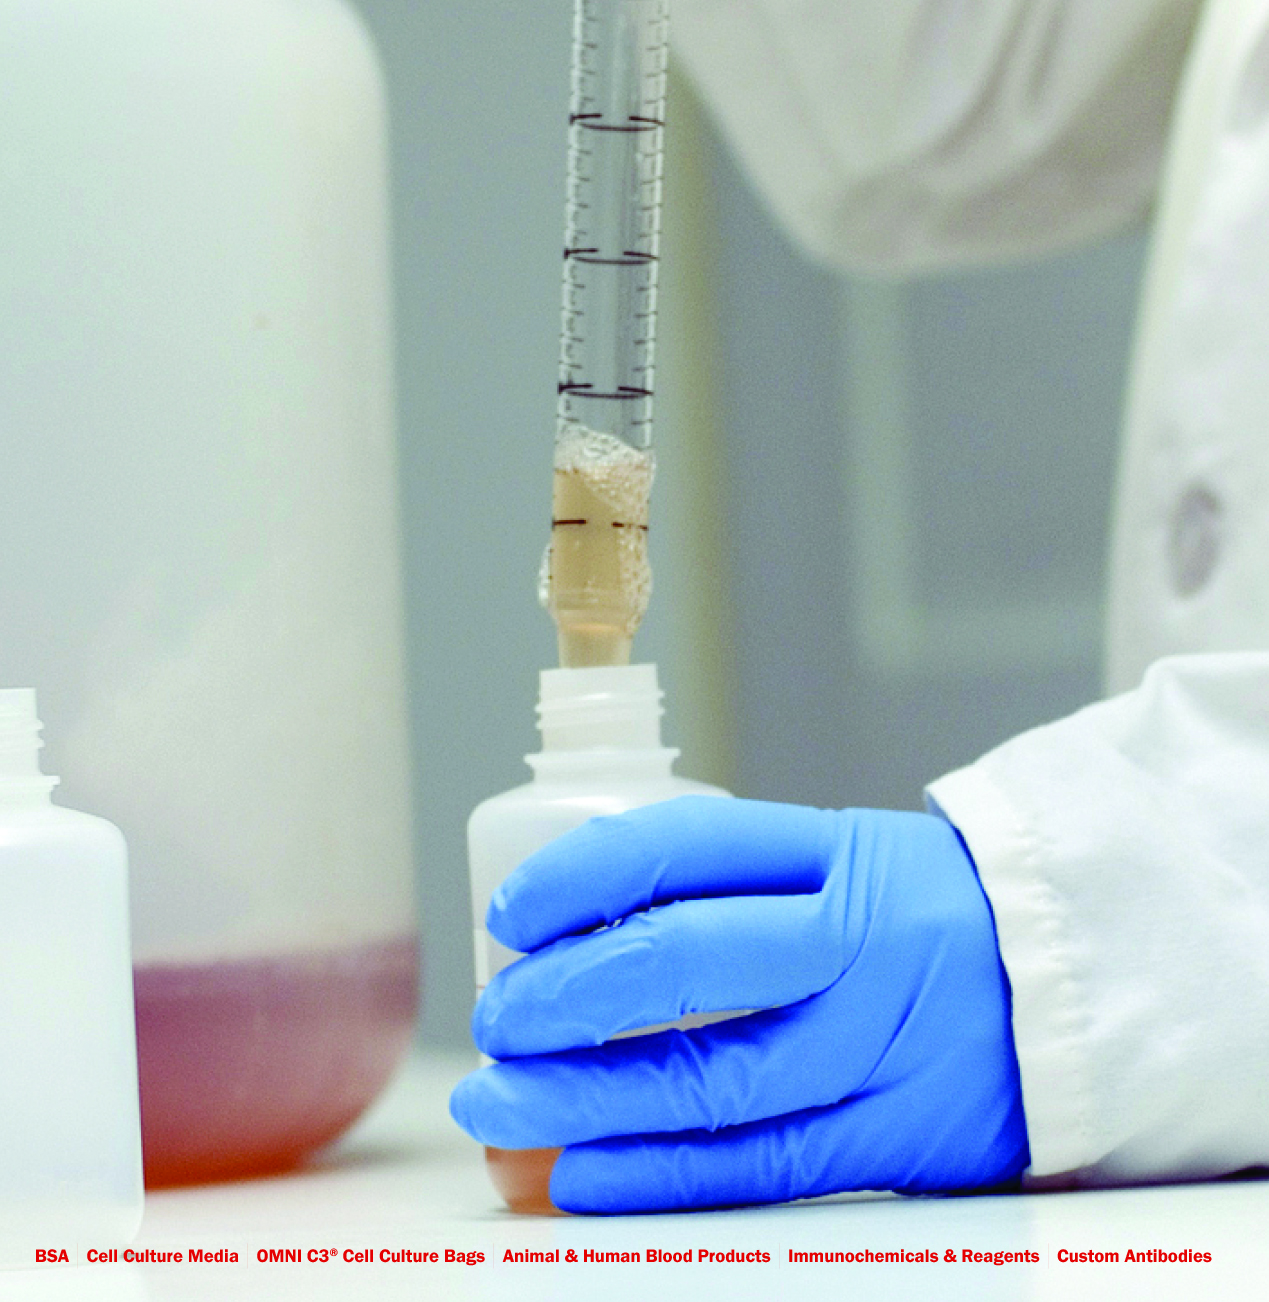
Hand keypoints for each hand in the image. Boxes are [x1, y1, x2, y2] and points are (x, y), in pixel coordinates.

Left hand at [450, 797, 1028, 1211]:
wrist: (1081, 982)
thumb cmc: (923, 921)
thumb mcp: (847, 867)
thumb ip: (736, 891)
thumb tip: (576, 937)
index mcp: (838, 853)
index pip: (688, 845)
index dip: (584, 876)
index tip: (510, 913)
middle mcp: (859, 939)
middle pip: (693, 958)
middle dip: (573, 992)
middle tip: (497, 1018)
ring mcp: (883, 1042)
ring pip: (715, 1077)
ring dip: (591, 1097)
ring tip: (506, 1103)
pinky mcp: (902, 1138)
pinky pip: (765, 1163)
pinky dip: (665, 1174)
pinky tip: (585, 1173)